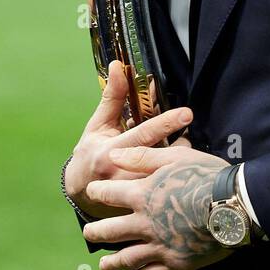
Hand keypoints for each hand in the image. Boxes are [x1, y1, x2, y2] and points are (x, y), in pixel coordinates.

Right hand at [64, 60, 193, 219]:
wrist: (81, 192)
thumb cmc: (90, 152)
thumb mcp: (97, 125)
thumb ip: (112, 97)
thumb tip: (117, 65)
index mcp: (110, 152)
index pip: (142, 135)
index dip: (165, 124)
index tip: (186, 113)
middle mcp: (122, 174)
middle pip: (160, 158)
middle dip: (179, 147)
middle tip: (189, 137)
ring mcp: (133, 192)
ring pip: (165, 176)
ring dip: (178, 162)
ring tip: (182, 152)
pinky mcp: (142, 204)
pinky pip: (164, 188)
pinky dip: (173, 175)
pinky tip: (177, 169)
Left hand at [83, 146, 232, 269]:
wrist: (234, 206)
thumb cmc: (206, 176)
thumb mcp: (175, 157)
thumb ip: (142, 157)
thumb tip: (114, 154)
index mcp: (141, 195)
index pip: (108, 195)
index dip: (97, 192)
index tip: (92, 192)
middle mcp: (143, 223)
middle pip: (109, 231)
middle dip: (95, 232)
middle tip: (88, 233)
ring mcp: (157, 246)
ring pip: (124, 259)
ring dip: (110, 262)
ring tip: (103, 265)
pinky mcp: (173, 263)